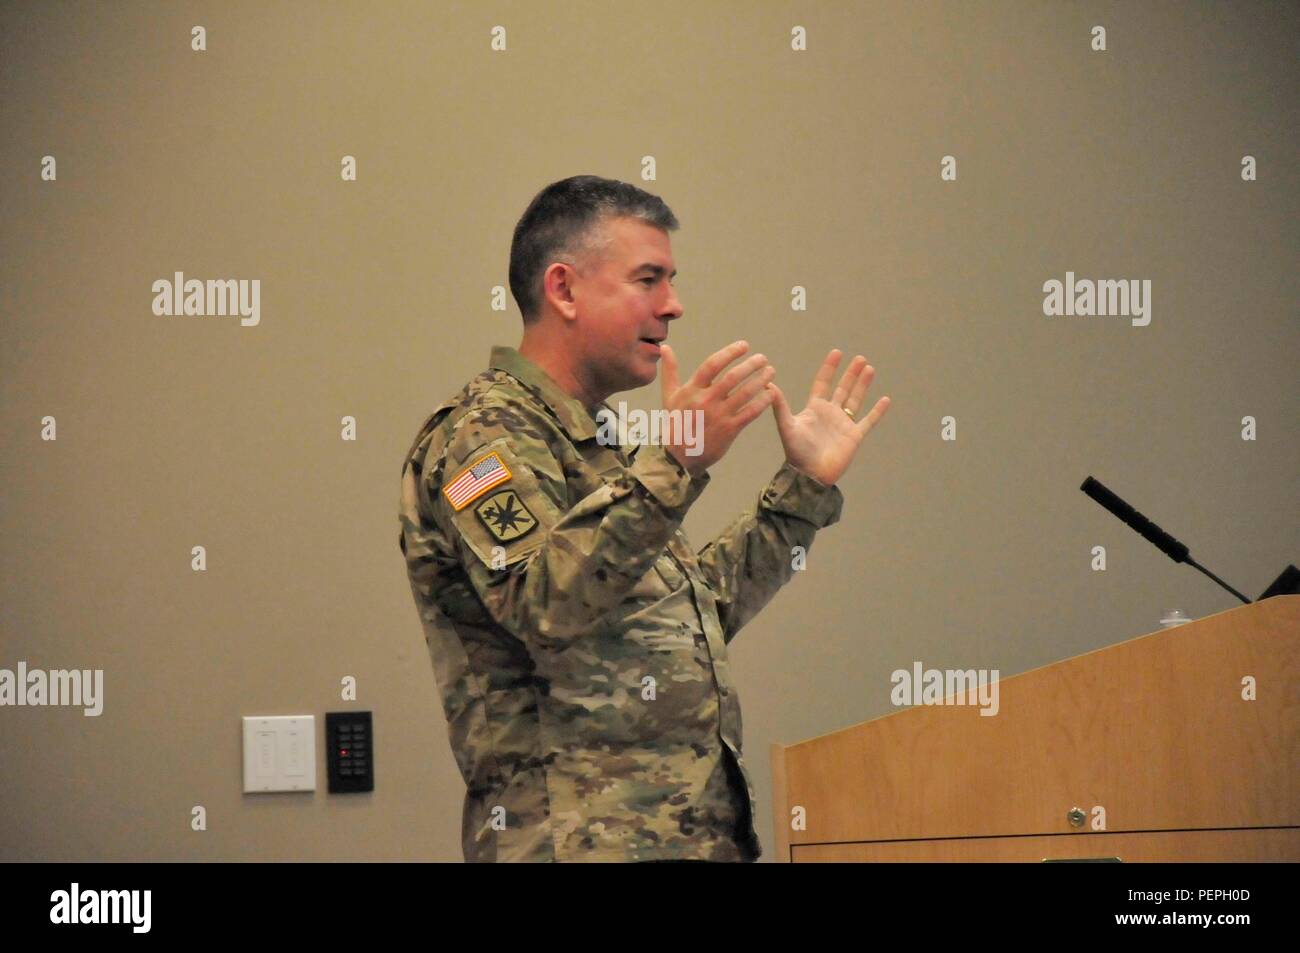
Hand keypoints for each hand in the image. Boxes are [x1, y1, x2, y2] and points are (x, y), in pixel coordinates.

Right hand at [659, 340, 775, 476]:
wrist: (678, 457)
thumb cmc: (675, 424)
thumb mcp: (669, 396)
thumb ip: (670, 371)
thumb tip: (665, 348)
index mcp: (692, 390)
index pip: (712, 364)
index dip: (730, 353)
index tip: (744, 345)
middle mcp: (706, 400)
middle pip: (733, 377)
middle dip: (751, 365)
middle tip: (763, 358)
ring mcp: (718, 415)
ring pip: (745, 393)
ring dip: (760, 380)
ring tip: (770, 371)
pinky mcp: (729, 429)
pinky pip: (750, 412)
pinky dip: (762, 401)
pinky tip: (770, 393)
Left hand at [767, 349, 890, 485]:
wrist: (810, 475)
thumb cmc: (796, 452)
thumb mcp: (787, 426)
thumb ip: (780, 406)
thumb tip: (768, 385)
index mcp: (815, 409)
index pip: (823, 383)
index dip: (829, 368)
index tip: (836, 353)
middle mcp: (830, 413)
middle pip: (843, 388)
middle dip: (850, 373)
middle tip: (859, 358)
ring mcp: (843, 424)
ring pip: (856, 400)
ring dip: (863, 385)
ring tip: (869, 369)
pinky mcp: (854, 436)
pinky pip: (868, 421)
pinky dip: (877, 411)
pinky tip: (885, 399)